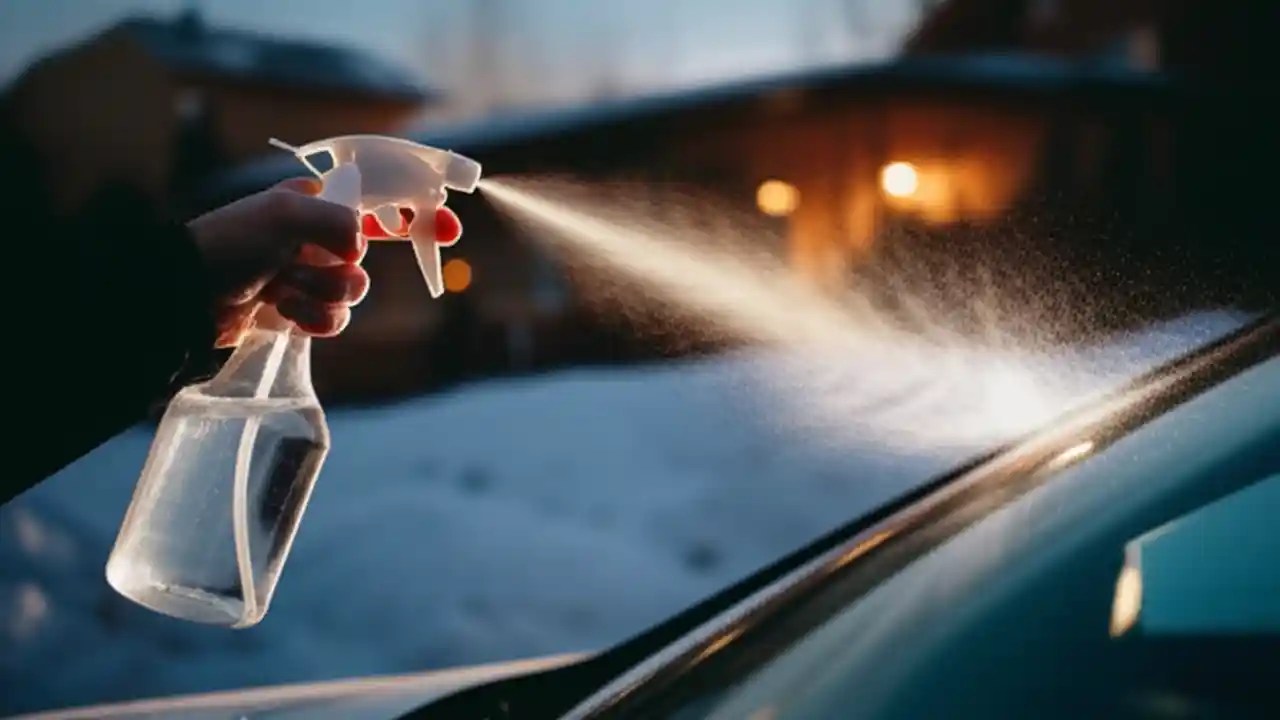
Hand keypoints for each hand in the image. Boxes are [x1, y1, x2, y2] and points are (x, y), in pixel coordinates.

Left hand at [188, 177, 461, 347]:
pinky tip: (281, 312)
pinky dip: (310, 320)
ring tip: (281, 289)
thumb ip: (333, 221)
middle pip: (367, 260)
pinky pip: (335, 322)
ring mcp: (308, 277)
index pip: (378, 206)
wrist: (184, 297)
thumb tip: (363, 243)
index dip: (413, 216)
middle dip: (341, 270)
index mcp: (315, 205)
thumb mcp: (280, 216)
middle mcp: (316, 239)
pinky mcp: (299, 312)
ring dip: (318, 296)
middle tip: (316, 268)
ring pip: (353, 294)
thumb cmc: (227, 245)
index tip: (446, 228)